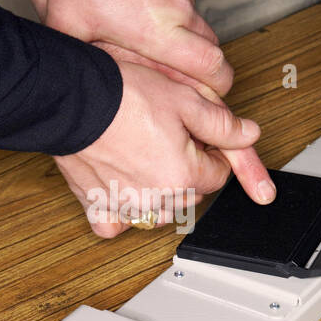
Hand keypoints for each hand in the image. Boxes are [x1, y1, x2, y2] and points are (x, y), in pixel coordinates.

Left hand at [44, 0, 232, 96]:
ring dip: (175, 16)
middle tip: (175, 57)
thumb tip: (85, 79)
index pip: (211, 66)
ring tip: (140, 7)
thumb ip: (83, 57)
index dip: (218, 82)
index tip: (214, 89)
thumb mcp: (67, 24)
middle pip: (209, 43)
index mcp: (158, 31)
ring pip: (192, 9)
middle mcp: (180, 5)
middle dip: (199, 56)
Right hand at [55, 57, 274, 237]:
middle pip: (191, 195)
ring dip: (162, 193)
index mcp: (183, 175)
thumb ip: (222, 124)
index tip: (198, 136)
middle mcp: (156, 199)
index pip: (218, 175)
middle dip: (189, 171)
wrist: (71, 97)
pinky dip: (123, 215)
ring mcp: (125, 206)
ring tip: (148, 157)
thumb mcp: (185, 99)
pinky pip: (116, 225)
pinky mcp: (97, 204)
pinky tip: (125, 192)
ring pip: (160, 212)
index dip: (212, 151)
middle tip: (171, 138)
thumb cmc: (122, 95)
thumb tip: (249, 134)